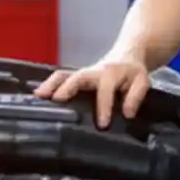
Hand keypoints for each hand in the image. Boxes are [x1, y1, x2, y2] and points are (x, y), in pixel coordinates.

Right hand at [33, 57, 150, 128]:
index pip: (106, 88)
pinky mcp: (74, 77)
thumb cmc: (132, 72)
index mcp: (112, 74)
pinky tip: (36, 97)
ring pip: (64, 75)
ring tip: (38, 96)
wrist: (126, 55)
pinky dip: (48, 85)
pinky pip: (60, 78)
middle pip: (79, 76)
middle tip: (56, 100)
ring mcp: (82, 73)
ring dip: (51, 84)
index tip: (102, 124)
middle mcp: (94, 71)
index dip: (104, 106)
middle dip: (67, 87)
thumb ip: (136, 96)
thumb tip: (127, 113)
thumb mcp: (142, 81)